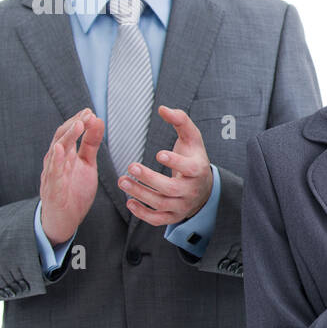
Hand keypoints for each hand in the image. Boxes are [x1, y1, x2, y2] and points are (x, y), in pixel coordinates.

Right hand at [39, 108, 103, 244]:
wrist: (63, 220)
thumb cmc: (73, 191)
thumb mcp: (87, 164)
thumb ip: (90, 144)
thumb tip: (96, 121)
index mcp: (64, 156)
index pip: (68, 133)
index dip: (78, 121)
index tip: (90, 111)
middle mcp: (55, 162)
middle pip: (61, 138)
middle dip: (74, 125)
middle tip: (87, 114)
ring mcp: (52, 175)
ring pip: (56, 152)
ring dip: (67, 137)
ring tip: (77, 125)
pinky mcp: (53, 190)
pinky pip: (53, 173)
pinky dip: (56, 161)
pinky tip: (60, 149)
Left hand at [120, 106, 213, 225]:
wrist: (204, 187)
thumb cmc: (193, 158)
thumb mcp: (192, 138)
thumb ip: (180, 121)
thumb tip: (163, 108)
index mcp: (198, 170)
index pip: (190, 169)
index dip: (175, 162)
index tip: (158, 154)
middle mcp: (191, 190)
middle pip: (170, 188)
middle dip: (149, 179)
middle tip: (130, 167)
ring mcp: (182, 205)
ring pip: (161, 203)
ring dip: (140, 193)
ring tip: (122, 181)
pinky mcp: (173, 216)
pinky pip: (157, 219)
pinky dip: (142, 213)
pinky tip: (129, 201)